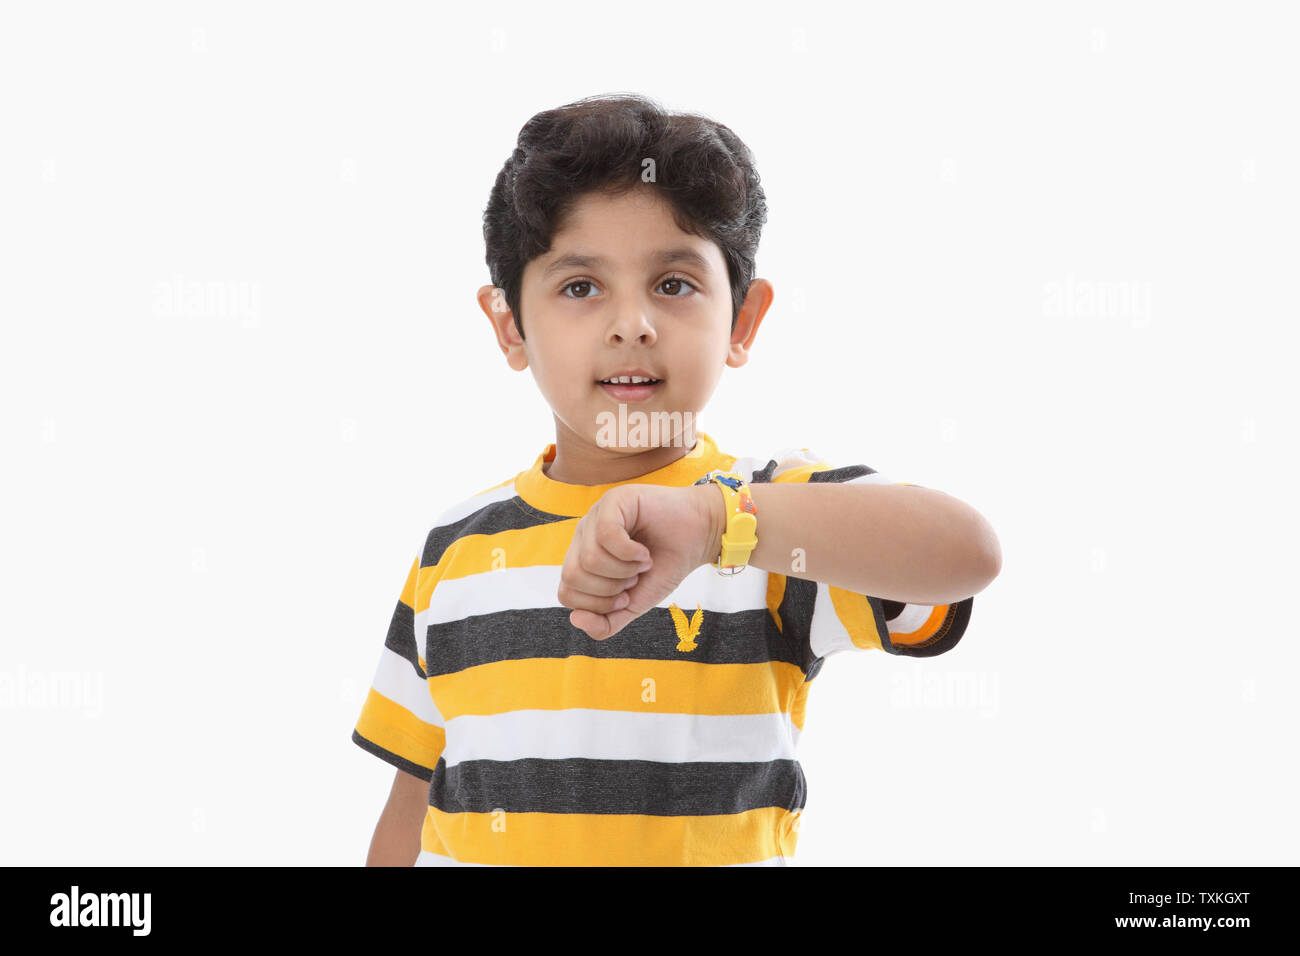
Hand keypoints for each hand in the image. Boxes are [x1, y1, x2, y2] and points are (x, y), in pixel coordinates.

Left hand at [558, 483, 722, 640]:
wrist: (701, 536)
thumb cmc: (666, 566)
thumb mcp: (634, 604)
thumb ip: (606, 623)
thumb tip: (575, 619)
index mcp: (582, 559)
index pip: (566, 593)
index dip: (597, 604)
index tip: (626, 596)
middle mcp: (583, 537)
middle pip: (573, 577)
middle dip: (610, 589)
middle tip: (634, 578)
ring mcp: (596, 516)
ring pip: (589, 559)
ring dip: (624, 570)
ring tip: (642, 562)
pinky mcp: (613, 501)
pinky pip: (606, 535)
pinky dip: (630, 553)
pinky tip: (644, 552)